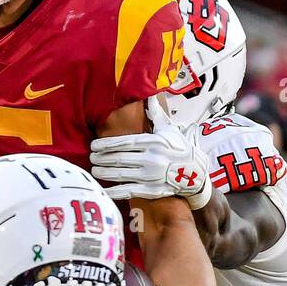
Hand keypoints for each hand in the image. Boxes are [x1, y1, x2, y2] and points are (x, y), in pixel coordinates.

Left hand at [90, 96, 211, 209]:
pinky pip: (128, 191)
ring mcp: (150, 176)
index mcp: (153, 142)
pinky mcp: (151, 191)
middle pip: (119, 158)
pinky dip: (113, 191)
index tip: (94, 145)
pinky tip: (103, 189)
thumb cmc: (179, 149)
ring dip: (104, 172)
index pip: (124, 142)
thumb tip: (150, 94)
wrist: (195, 173)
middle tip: (91, 157)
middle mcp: (151, 159)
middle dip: (101, 158)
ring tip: (94, 169)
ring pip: (120, 174)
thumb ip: (156, 114)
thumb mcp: (169, 129)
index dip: (106, 144)